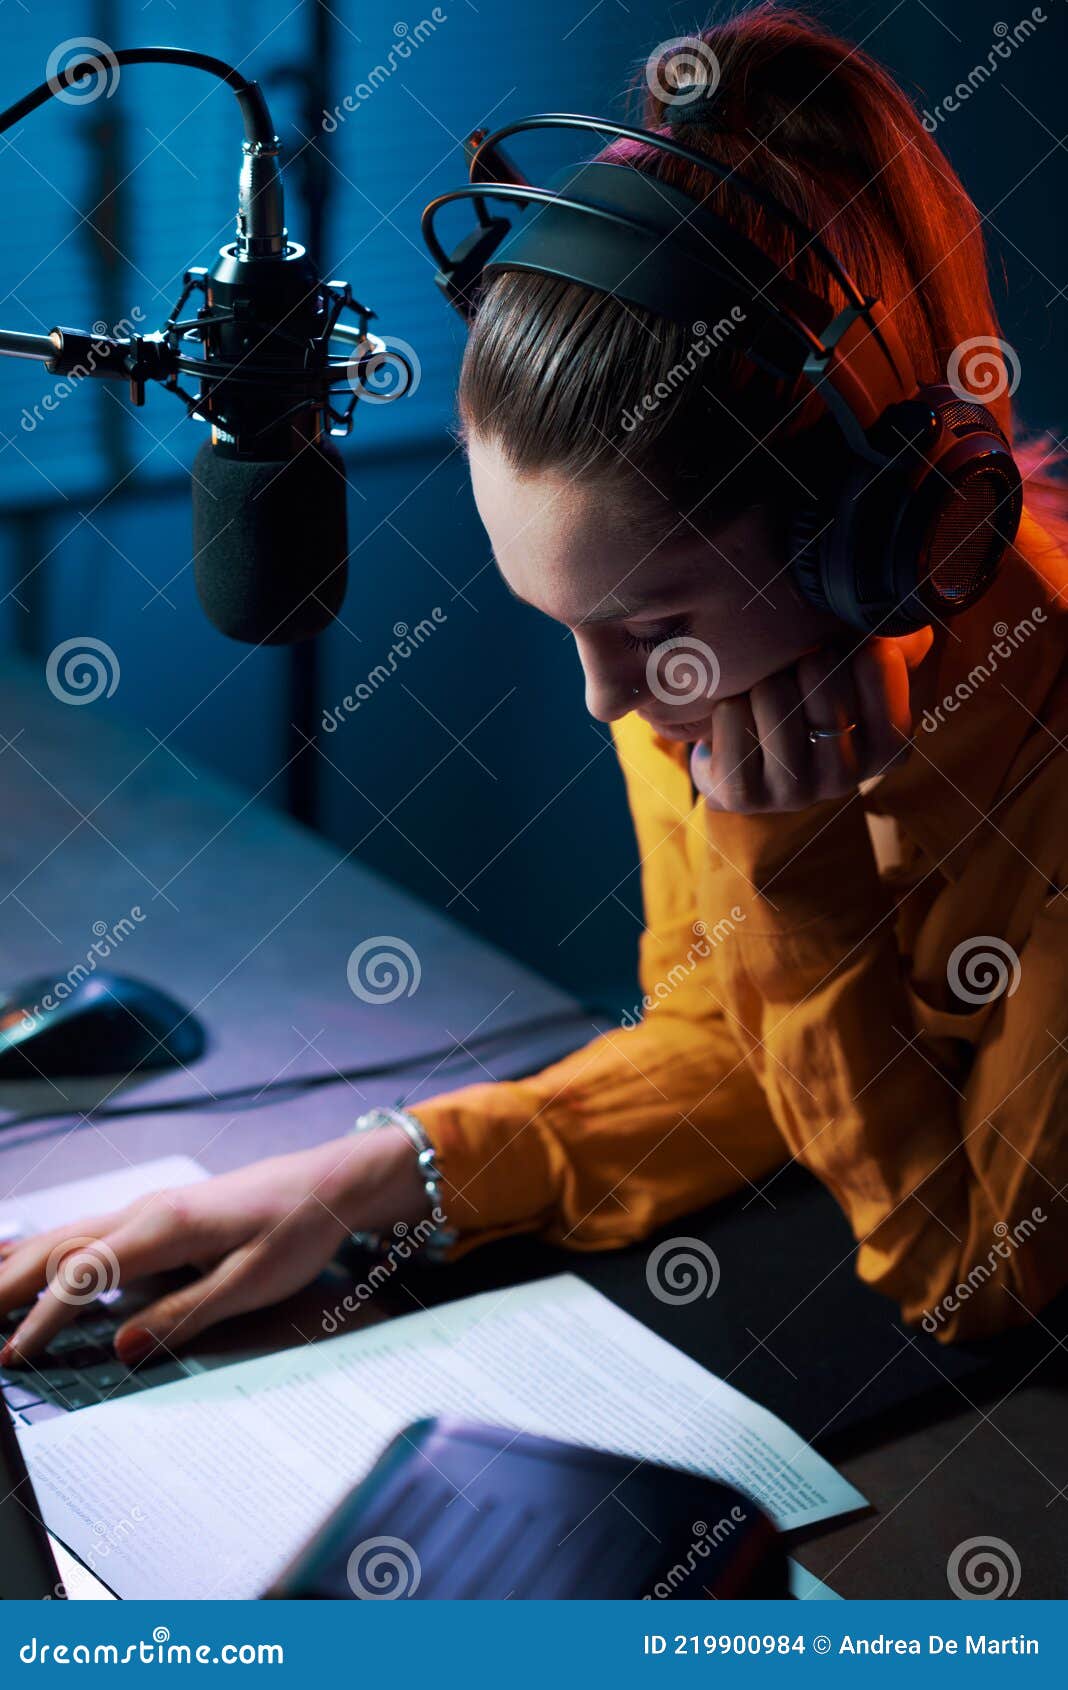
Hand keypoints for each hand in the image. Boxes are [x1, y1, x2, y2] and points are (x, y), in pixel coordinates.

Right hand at [0, 1127, 427, 1366]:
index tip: (12, 1357)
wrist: (325, 1184)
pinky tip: (18, 1262)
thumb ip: (184, 1314)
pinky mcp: (153, 1216)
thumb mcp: (250, 1283)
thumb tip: (121, 1348)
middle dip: (5, 1288)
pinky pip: (84, 1233)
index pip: (83, 1274)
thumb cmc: (295, 1231)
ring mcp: (145, 1209)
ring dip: (16, 1269)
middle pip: (56, 1248)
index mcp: (165, 1226)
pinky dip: (42, 1252)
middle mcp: (144, 1210)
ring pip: (63, 1236)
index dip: (42, 1318)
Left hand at [690, 630, 933, 813]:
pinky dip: (730, 703)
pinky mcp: (745, 794)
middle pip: (820, 676)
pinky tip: (739, 720)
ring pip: (773, 695)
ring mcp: (795, 792)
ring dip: (762, 682)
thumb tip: (908, 624)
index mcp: (889, 748)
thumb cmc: (809, 701)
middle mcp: (846, 779)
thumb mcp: (859, 671)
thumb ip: (897, 642)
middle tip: (795, 673)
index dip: (851, 643)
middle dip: (801, 659)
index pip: (877, 663)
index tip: (839, 654)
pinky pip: (733, 715)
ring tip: (766, 698)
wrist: (745, 754)